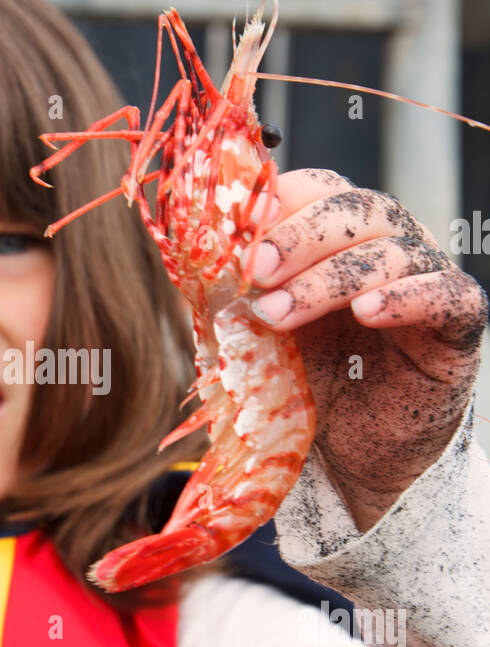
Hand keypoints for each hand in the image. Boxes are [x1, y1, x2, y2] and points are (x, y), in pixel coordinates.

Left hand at [241, 169, 487, 530]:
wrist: (352, 457)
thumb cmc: (306, 385)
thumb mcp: (256, 334)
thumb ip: (231, 295)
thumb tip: (187, 255)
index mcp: (338, 235)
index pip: (318, 189)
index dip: (281, 198)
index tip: (239, 224)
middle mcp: (388, 243)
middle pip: (356, 209)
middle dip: (299, 236)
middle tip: (255, 269)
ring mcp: (428, 277)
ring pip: (391, 252)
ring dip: (329, 278)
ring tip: (279, 313)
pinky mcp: (459, 323)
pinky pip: (447, 295)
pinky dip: (408, 297)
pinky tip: (367, 312)